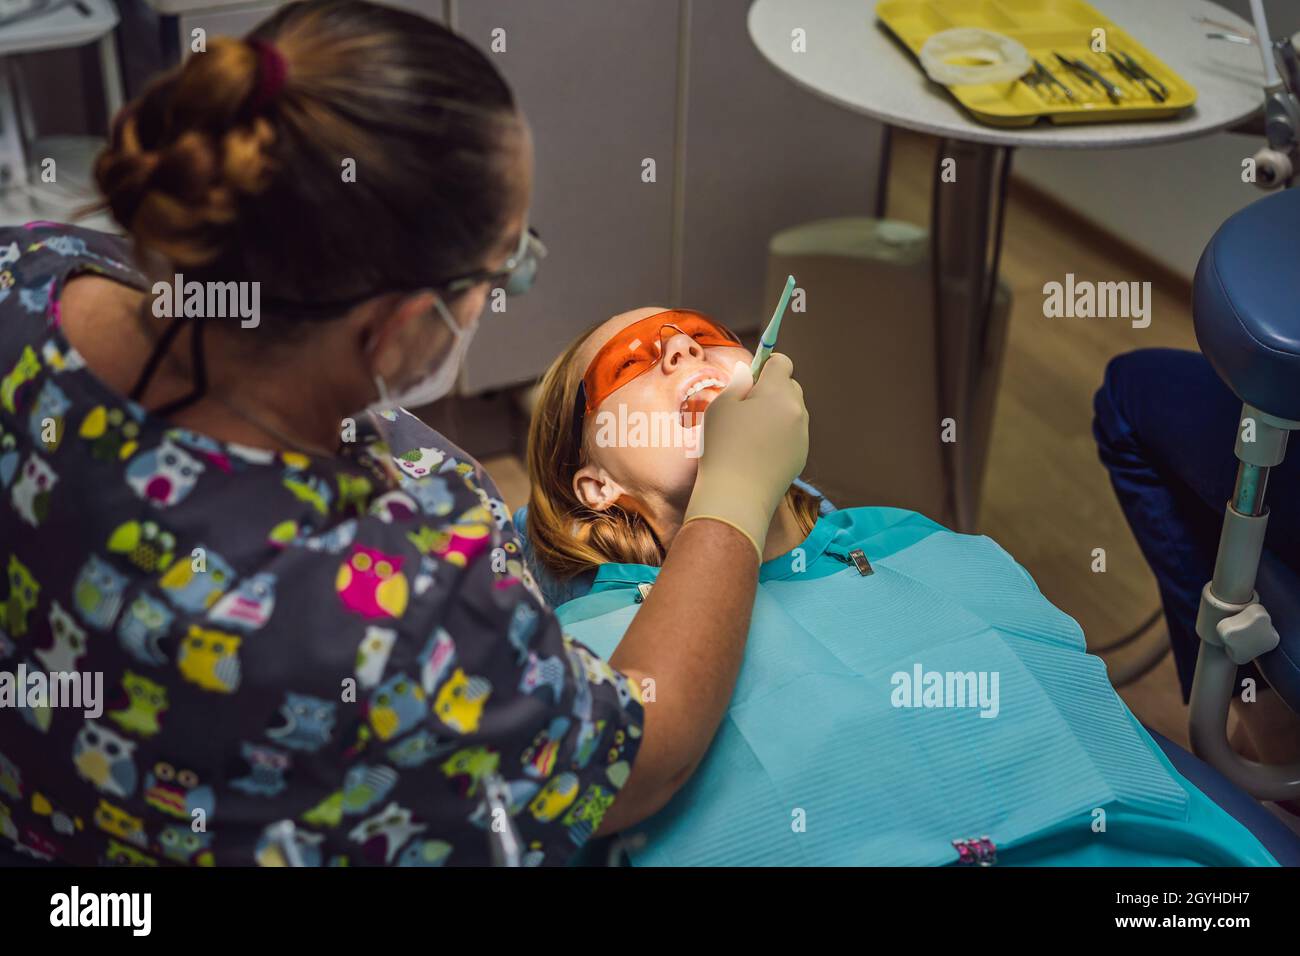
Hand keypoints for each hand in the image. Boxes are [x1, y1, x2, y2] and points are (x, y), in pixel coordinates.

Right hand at [683, 354, 807, 556]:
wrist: (737, 497)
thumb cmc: (723, 448)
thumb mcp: (720, 407)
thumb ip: (738, 383)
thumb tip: (748, 372)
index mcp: (778, 393)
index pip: (782, 363)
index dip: (766, 365)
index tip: (751, 378)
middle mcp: (797, 411)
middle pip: (790, 386)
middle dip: (772, 389)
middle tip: (746, 407)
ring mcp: (802, 435)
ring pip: (792, 411)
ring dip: (777, 412)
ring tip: (751, 432)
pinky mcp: (802, 455)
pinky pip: (793, 434)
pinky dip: (780, 434)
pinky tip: (758, 450)